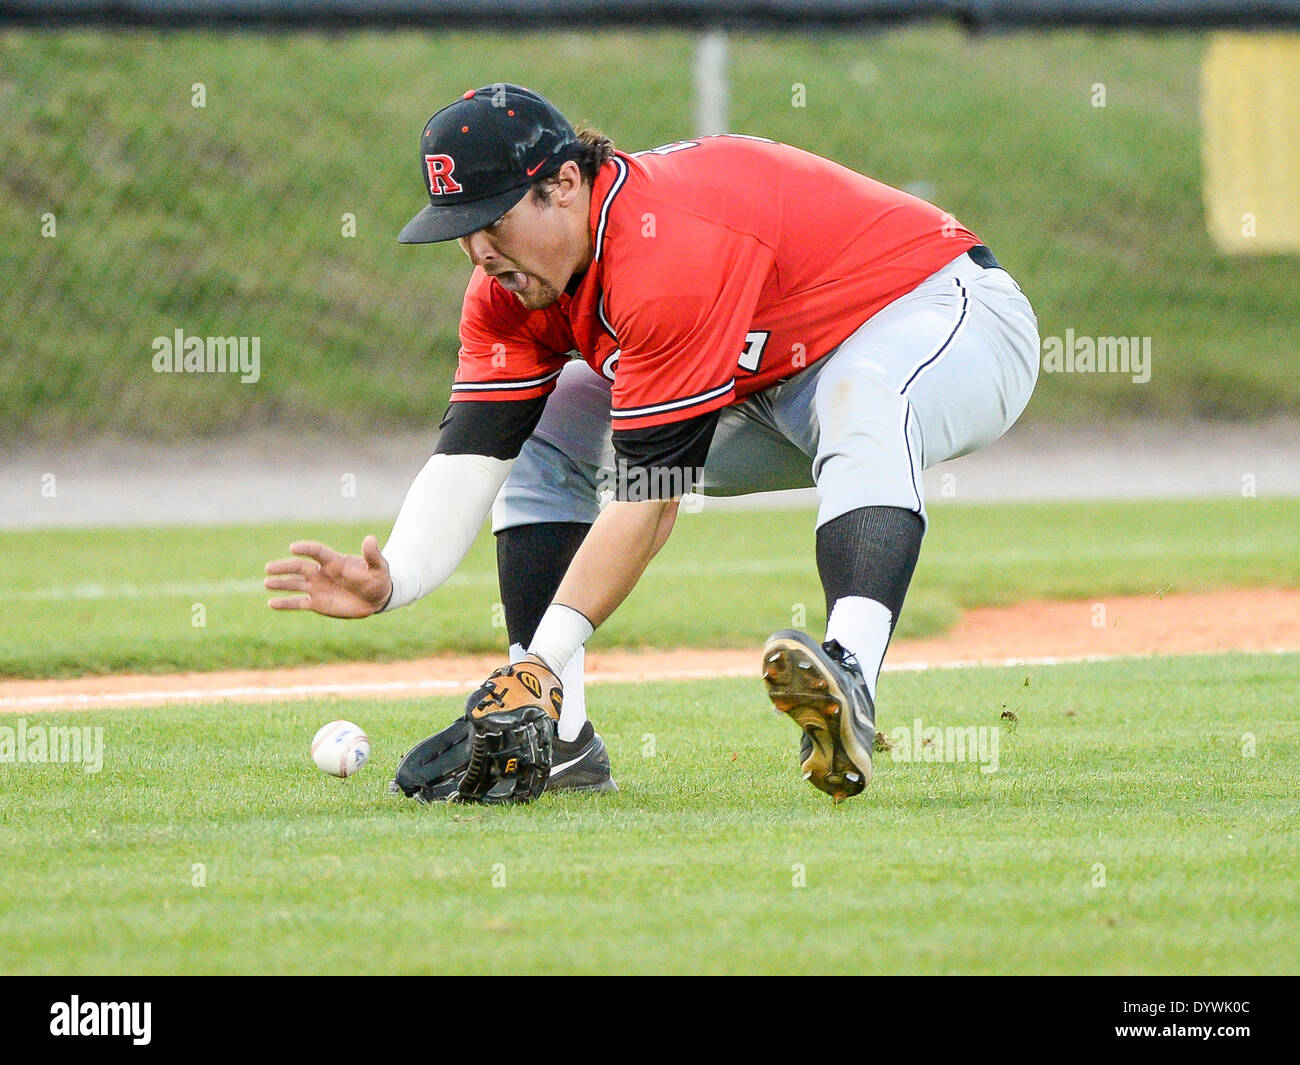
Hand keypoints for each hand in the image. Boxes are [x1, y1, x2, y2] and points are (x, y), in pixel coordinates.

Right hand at [264, 535, 392, 618]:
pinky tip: (271, 604)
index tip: (293, 548)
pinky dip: (284, 604)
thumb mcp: (379, 567)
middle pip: (299, 567)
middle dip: (284, 567)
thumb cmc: (377, 579)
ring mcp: (317, 588)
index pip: (316, 552)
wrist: (376, 598)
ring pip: (295, 584)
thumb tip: (370, 538)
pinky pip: (298, 603)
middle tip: (269, 568)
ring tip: (267, 583)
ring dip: (281, 584)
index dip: (305, 548)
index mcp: (335, 561)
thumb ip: (373, 555)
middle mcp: (322, 573)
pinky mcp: (317, 603)